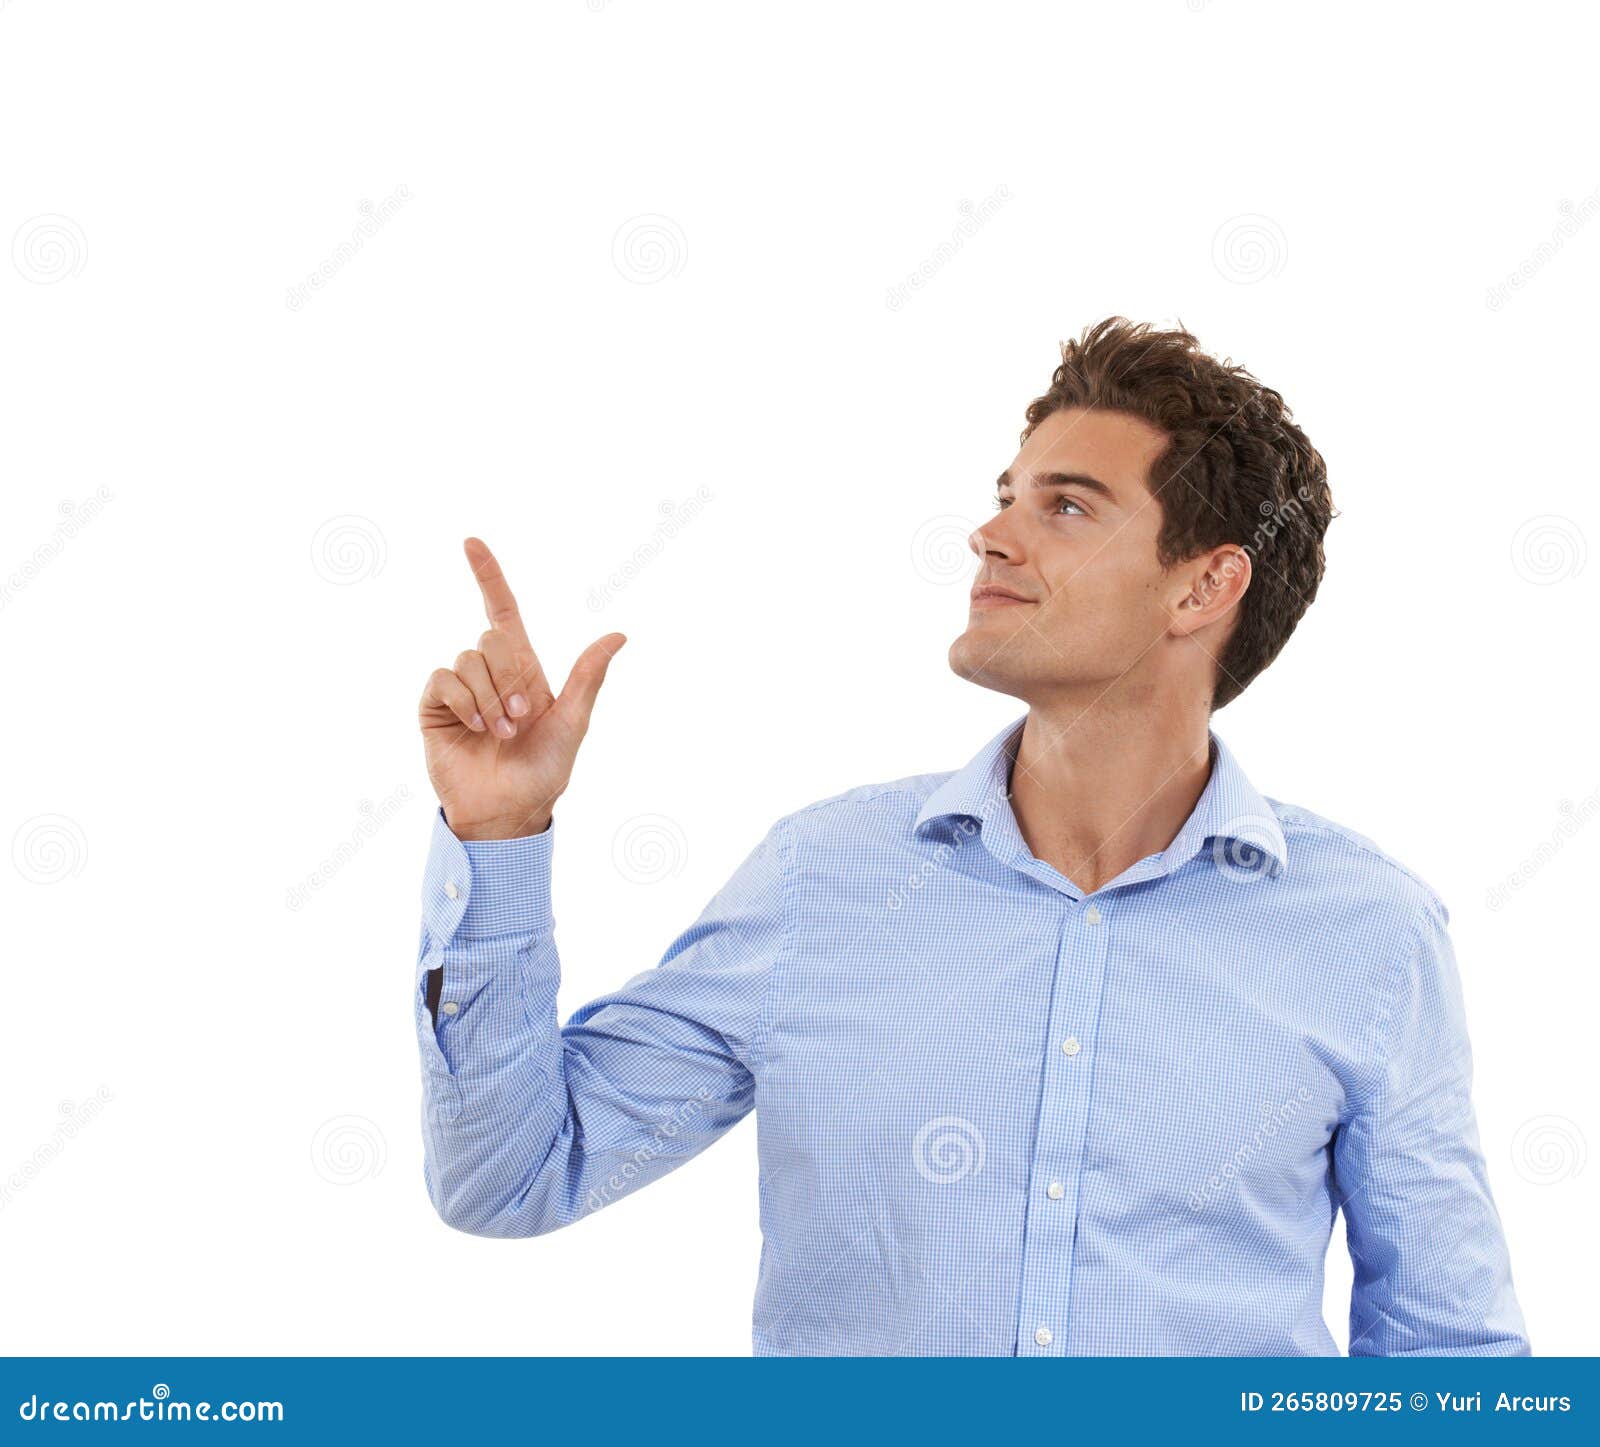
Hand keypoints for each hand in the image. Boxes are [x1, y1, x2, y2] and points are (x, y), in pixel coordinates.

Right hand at [418, 537, 625, 839]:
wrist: (509, 811)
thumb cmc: (544, 771)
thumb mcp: (574, 722)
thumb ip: (589, 676)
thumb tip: (620, 634)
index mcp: (523, 670)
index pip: (501, 611)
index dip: (488, 576)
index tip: (470, 542)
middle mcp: (489, 674)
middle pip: (490, 639)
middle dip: (510, 678)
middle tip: (520, 720)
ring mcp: (460, 690)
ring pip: (468, 659)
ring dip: (490, 699)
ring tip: (501, 733)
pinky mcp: (434, 707)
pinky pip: (444, 679)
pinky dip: (465, 701)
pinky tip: (475, 728)